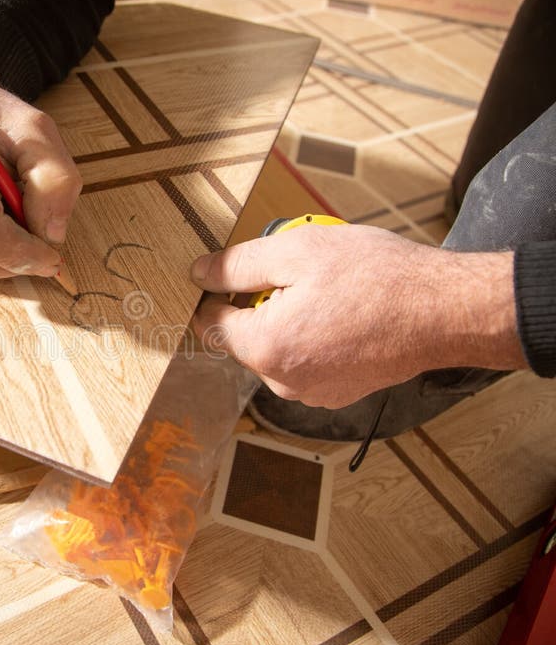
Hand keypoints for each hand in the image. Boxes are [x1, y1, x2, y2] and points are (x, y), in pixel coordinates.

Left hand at [189, 224, 525, 407]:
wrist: (446, 312)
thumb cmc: (377, 277)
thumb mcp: (297, 251)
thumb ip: (238, 265)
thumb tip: (199, 273)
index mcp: (265, 348)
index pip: (209, 323)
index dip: (216, 291)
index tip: (238, 269)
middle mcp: (282, 382)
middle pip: (244, 337)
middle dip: (258, 304)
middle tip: (296, 272)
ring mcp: (311, 393)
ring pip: (276, 349)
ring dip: (287, 319)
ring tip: (326, 290)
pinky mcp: (337, 393)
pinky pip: (306, 361)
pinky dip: (314, 337)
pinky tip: (343, 313)